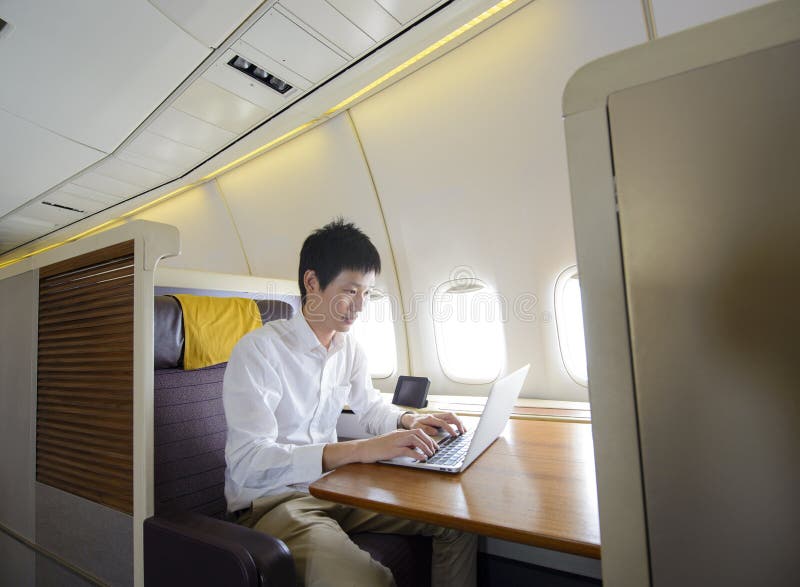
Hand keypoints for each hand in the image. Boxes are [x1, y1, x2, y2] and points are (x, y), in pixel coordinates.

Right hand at [323, 429, 438, 470]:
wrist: (363, 448)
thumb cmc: (377, 447)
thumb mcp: (392, 443)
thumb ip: (403, 444)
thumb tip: (416, 449)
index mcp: (399, 432)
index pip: (418, 431)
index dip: (428, 438)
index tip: (434, 446)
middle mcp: (399, 434)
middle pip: (419, 433)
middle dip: (429, 441)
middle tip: (435, 450)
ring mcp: (395, 441)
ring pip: (415, 440)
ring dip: (425, 447)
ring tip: (431, 454)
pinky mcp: (392, 449)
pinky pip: (407, 450)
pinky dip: (417, 454)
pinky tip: (422, 458)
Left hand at [401, 411, 465, 437]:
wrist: (411, 418)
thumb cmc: (414, 424)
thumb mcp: (416, 428)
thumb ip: (425, 429)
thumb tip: (435, 432)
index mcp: (430, 418)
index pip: (443, 422)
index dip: (450, 428)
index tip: (455, 435)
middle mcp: (436, 415)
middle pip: (450, 415)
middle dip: (458, 423)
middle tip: (463, 431)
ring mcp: (438, 415)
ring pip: (451, 415)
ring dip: (459, 421)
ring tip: (464, 430)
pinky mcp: (440, 417)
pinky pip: (450, 417)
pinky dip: (456, 421)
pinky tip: (460, 427)